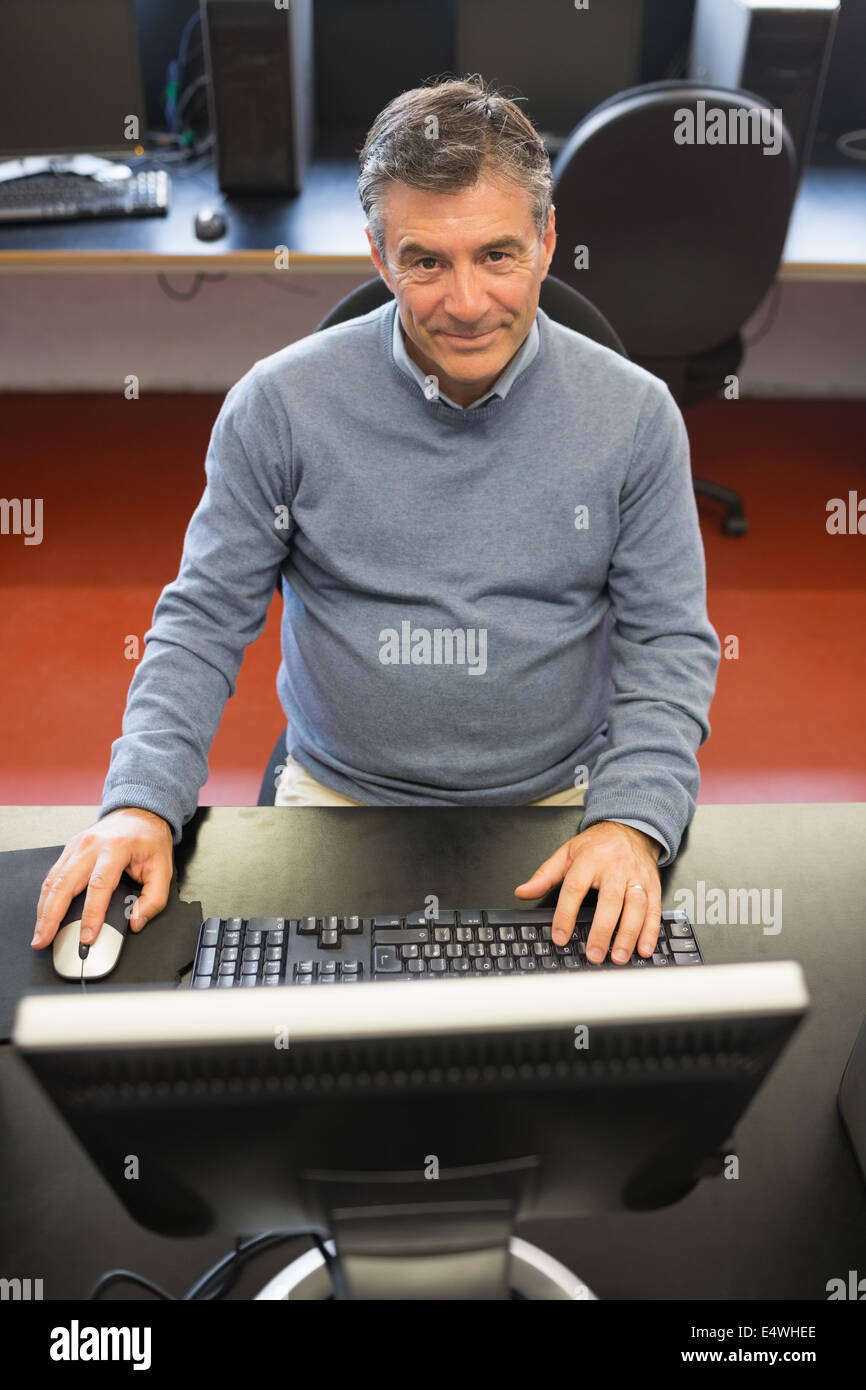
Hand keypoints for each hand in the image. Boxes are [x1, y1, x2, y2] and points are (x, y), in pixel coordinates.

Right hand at [31, 808, 172, 949]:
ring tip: (40, 933)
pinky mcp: (69, 849)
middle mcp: (91, 845)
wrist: (139, 814)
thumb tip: (137, 921)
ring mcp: (76, 846)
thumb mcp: (163, 868)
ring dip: (44, 910)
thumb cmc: (149, 839)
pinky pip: (53, 875)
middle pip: (64, 884)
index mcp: (116, 848)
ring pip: (53, 881)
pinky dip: (46, 897)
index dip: (91, 914)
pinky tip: (44, 913)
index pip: (99, 886)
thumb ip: (154, 898)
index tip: (87, 936)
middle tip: (44, 940)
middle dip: (51, 917)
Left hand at [514, 821, 662, 962]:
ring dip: (628, 935)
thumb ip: (545, 875)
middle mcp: (616, 867)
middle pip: (610, 901)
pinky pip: (654, 910)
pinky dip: (651, 932)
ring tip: (617, 956)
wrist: (631, 829)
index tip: (560, 937)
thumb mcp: (567, 854)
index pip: (574, 889)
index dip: (565, 915)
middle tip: (593, 954)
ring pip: (636, 907)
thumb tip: (523, 892)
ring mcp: (637, 877)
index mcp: (590, 859)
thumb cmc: (597, 845)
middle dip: (602, 931)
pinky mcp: (653, 885)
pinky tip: (644, 949)